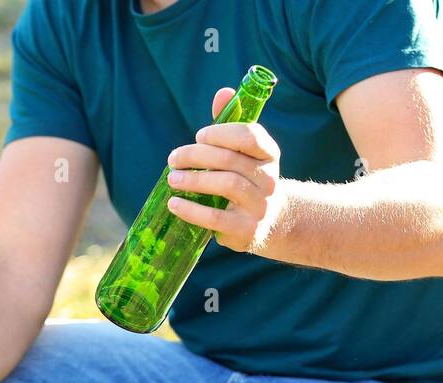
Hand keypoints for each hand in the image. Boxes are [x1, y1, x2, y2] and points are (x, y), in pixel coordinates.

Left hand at [165, 87, 284, 253]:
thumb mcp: (242, 154)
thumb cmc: (246, 180)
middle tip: (173, 159)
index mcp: (269, 155)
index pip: (250, 136)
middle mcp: (270, 179)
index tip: (199, 136)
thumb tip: (223, 93)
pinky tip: (174, 203)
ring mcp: (260, 206)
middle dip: (196, 156)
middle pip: (231, 160)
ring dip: (193, 180)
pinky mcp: (247, 230)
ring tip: (172, 178)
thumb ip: (230, 125)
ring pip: (227, 184)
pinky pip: (215, 218)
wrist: (269, 222)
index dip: (221, 133)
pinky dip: (191, 209)